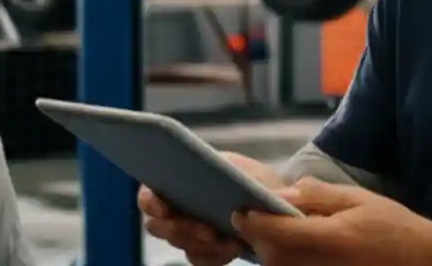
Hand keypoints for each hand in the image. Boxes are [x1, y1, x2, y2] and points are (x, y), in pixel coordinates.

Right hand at [139, 152, 285, 265]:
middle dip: (181, 230)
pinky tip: (233, 249)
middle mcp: (185, 201)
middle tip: (209, 232)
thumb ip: (258, 194)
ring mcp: (192, 225)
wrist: (280, 217)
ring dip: (201, 245)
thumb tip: (239, 216)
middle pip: (157, 223)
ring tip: (229, 241)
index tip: (163, 209)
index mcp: (191, 174)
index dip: (150, 199)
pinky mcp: (203, 248)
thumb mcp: (265, 182)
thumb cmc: (269, 191)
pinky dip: (213, 257)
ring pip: (179, 243)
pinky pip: (197, 258)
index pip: (153, 187)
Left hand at [232, 177, 431, 265]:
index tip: (239, 211)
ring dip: (269, 253)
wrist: (423, 263)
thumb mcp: (359, 199)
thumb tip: (283, 193)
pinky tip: (290, 251)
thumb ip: (319, 195)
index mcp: (334, 238)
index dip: (254, 222)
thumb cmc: (393, 227)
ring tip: (268, 233)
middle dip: (257, 238)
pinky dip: (286, 264)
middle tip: (249, 219)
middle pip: (273, 257)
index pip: (280, 232)